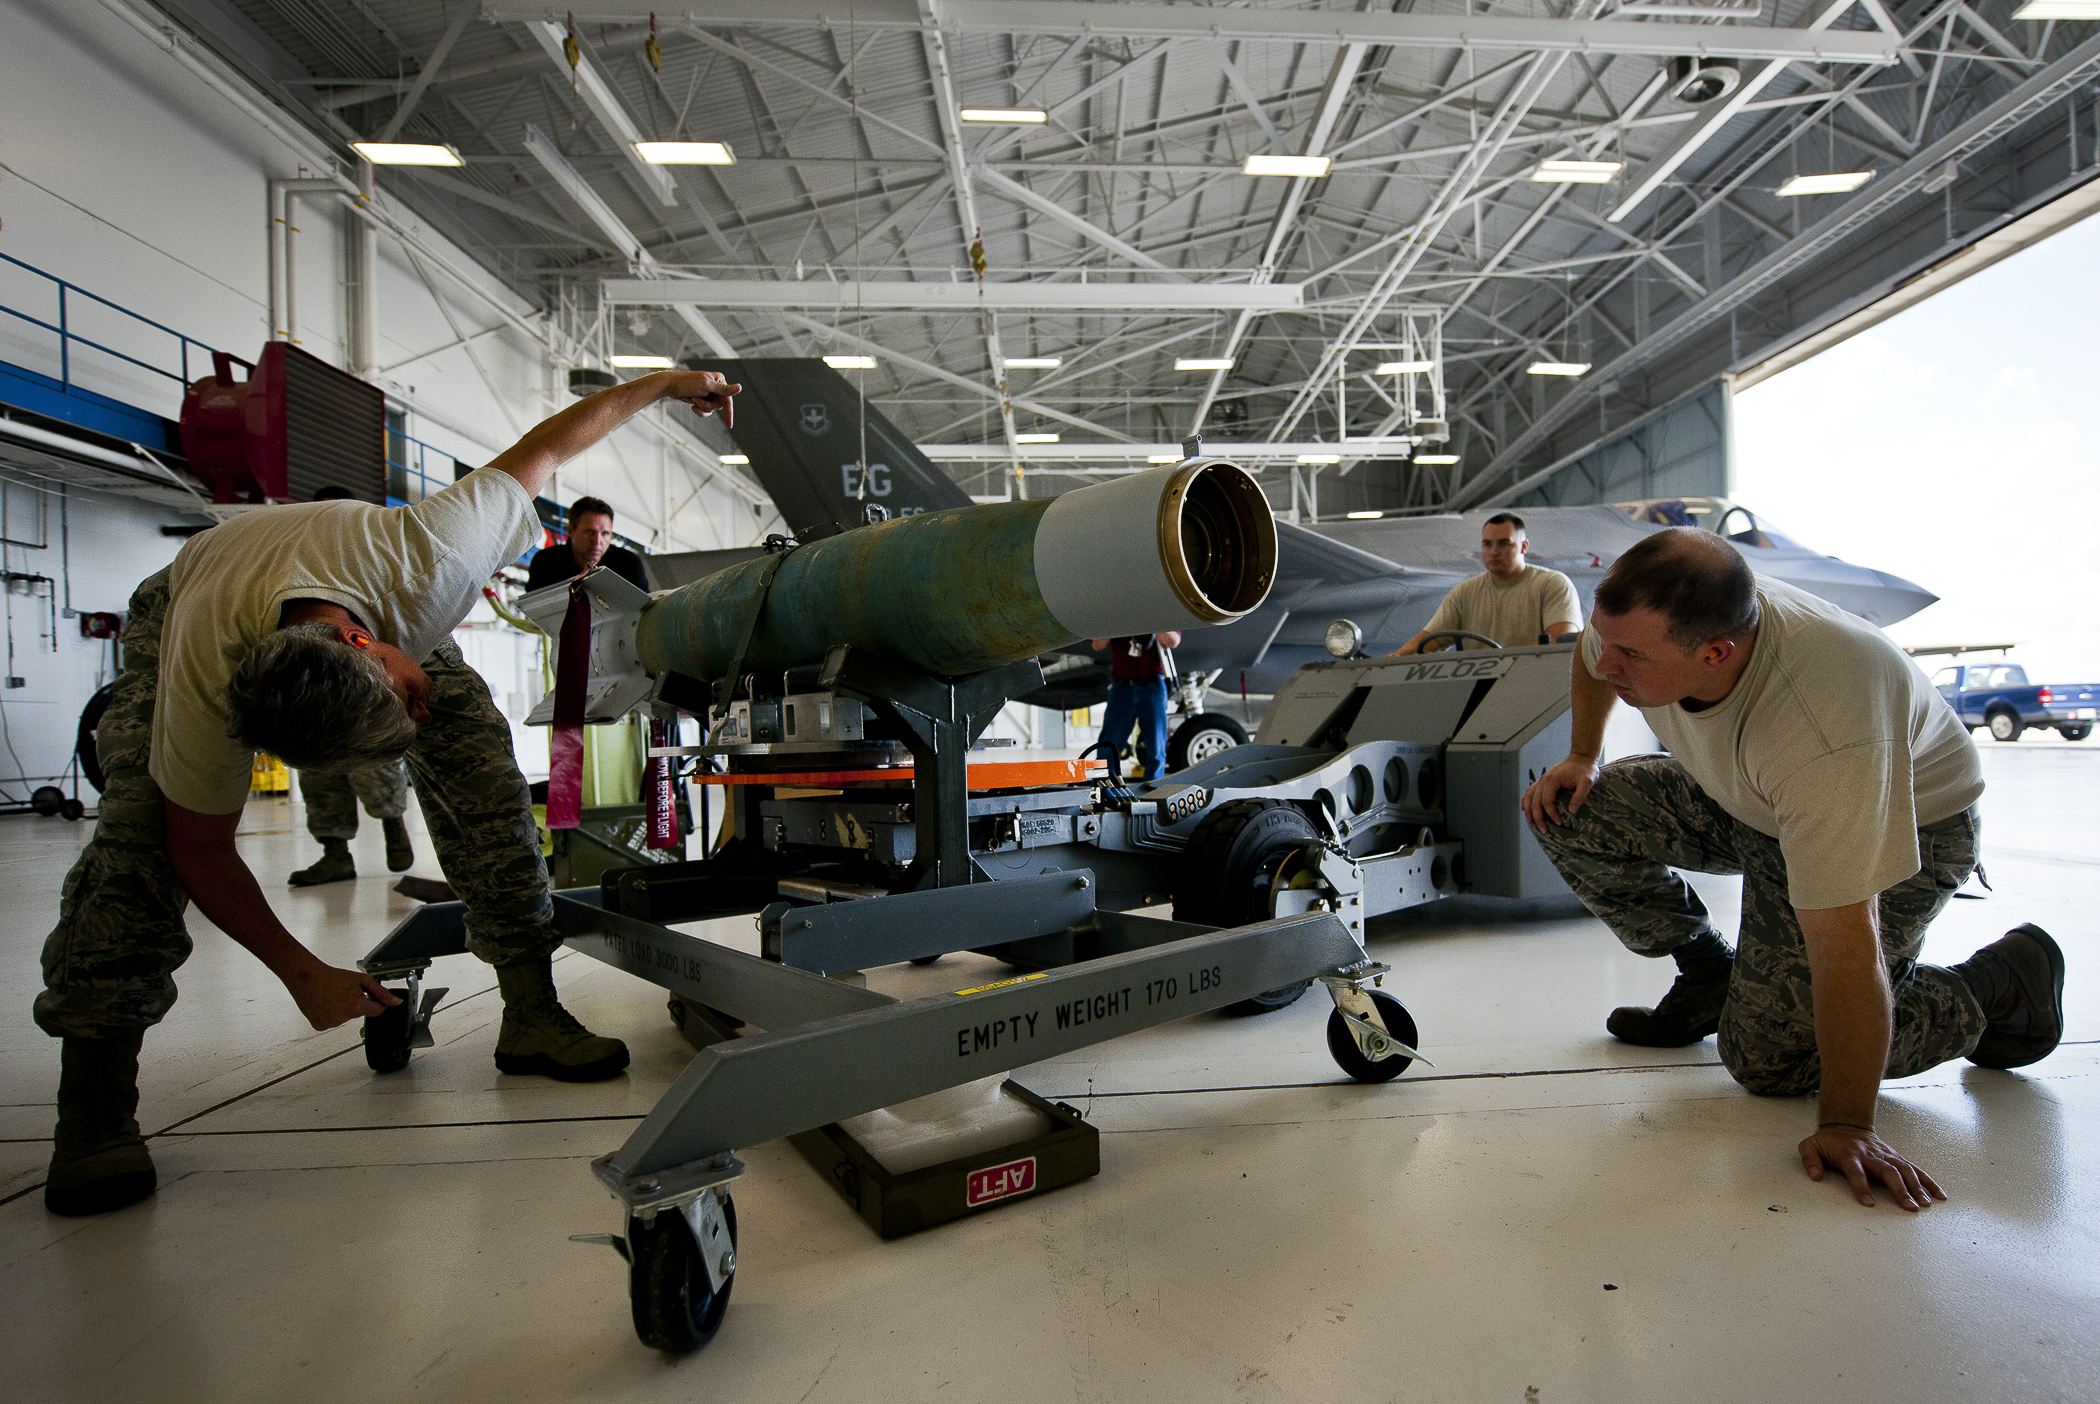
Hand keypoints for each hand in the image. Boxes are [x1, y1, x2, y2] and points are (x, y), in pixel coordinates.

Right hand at [283, 960, 402, 1030]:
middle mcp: (343, 1018)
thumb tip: (395, 1002)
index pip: (377, 1011)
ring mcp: (330, 1024)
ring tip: (332, 996)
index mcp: (355, 1006)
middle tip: (344, 992)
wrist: (305, 977)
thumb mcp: (361, 979)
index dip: (376, 1003)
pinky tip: (325, 1003)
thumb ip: (381, 992)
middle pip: (360, 1013)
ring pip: (345, 1018)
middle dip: (357, 1003)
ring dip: (343, 1009)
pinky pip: (332, 1022)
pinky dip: (331, 1014)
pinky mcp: (320, 1026)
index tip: (371, 998)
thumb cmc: (330, 976)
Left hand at [658, 370, 740, 418]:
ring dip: (702, 407)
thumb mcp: (706, 386)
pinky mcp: (703, 398)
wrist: (671, 385)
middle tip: (696, 399)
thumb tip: (740, 388)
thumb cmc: (687, 383)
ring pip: (712, 409)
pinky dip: (699, 410)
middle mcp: (716, 387)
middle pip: (719, 405)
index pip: (727, 399)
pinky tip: (692, 406)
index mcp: (719, 380)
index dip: (728, 412)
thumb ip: (723, 389)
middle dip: (707, 405)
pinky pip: (706, 410)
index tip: (729, 425)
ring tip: (692, 400)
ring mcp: (709, 393)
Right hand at [1520, 755, 1600, 829]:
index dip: (1551, 814)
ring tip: (1530, 822)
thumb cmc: (1586, 770)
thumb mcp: (1587, 782)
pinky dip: (1526, 800)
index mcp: (1552, 780)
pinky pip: (1530, 791)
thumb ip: (1580, 796)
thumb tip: (1572, 811)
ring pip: (1529, 797)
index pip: (1546, 801)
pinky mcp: (1543, 780)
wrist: (1581, 758)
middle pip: (1535, 801)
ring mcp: (1542, 780)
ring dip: (1528, 810)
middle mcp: (1543, 780)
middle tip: (1544, 830)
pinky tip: (1524, 808)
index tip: (1559, 823)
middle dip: (1538, 817)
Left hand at [1798, 1123, 1945, 1210]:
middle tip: (1910, 1208)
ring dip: (1917, 1187)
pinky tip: (1940, 1195)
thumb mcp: (1809, 1145)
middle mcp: (1871, 1155)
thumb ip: (1809, 1159)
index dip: (1861, 1186)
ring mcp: (1886, 1155)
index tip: (1868, 1203)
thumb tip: (1815, 1175)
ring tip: (1926, 1204)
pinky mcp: (1896, 1157)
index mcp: (1850, 1154)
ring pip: (1905, 1169)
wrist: (1846, 1125)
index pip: (1856, 1171)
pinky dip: (1928, 1181)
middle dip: (1900, 1190)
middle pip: (1888, 1171)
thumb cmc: (1828, 1141)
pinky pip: (1915, 1168)